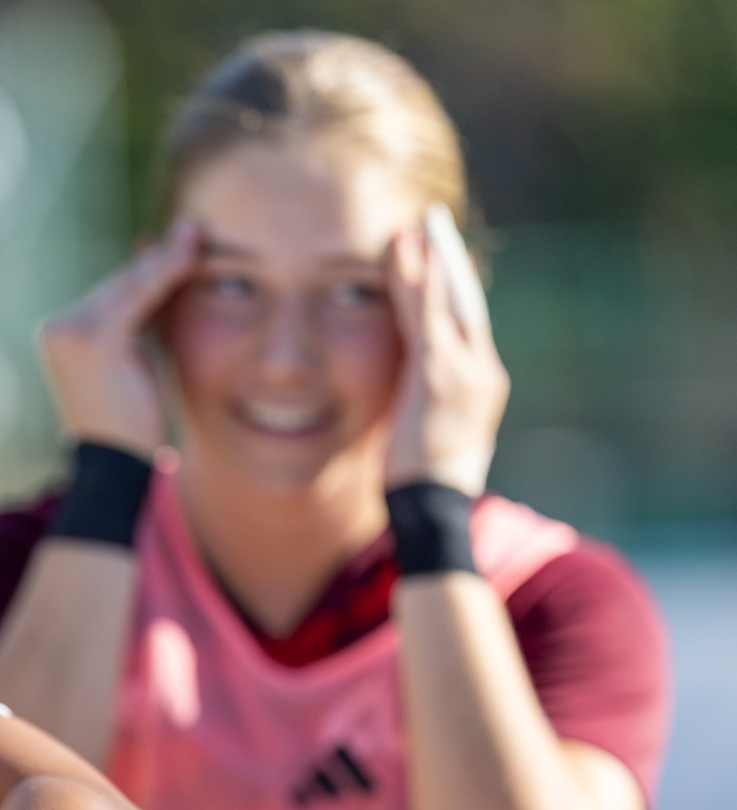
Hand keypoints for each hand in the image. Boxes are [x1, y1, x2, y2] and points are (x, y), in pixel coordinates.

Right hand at [36, 218, 200, 450]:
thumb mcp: (134, 360)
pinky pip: (140, 295)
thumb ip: (142, 317)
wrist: (114, 466)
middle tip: (195, 228)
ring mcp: (70, 331)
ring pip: (131, 285)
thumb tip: (156, 265)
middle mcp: (56, 327)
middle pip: (120, 285)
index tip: (180, 242)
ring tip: (197, 232)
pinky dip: (168, 271)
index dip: (150, 269)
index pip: (111, 293)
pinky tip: (192, 250)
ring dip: (167, 259)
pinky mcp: (93, 337)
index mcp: (58, 333)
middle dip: (160, 260)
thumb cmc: (129, 421)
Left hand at [383, 207, 507, 494]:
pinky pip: (426, 322)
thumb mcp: (428, 433)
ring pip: (445, 304)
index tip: (438, 254)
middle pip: (464, 301)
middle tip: (430, 220)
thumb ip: (425, 401)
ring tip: (413, 226)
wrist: (434, 508)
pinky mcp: (438, 379)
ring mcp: (464, 374)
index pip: (466, 321)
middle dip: (447, 259)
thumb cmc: (425, 482)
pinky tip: (407, 258)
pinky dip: (417, 288)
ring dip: (428, 262)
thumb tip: (411, 392)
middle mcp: (481, 372)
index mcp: (481, 383)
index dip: (451, 285)